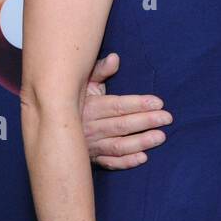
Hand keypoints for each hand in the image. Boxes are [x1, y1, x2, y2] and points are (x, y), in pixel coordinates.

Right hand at [82, 53, 171, 168]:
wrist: (53, 125)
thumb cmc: (75, 99)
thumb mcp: (84, 83)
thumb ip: (100, 70)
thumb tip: (115, 58)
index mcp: (90, 106)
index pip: (117, 105)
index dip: (138, 104)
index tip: (159, 102)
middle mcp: (90, 127)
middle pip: (121, 125)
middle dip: (146, 121)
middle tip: (168, 118)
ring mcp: (91, 145)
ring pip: (118, 145)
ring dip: (140, 142)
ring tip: (161, 137)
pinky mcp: (92, 158)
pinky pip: (110, 162)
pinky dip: (125, 162)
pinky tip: (143, 158)